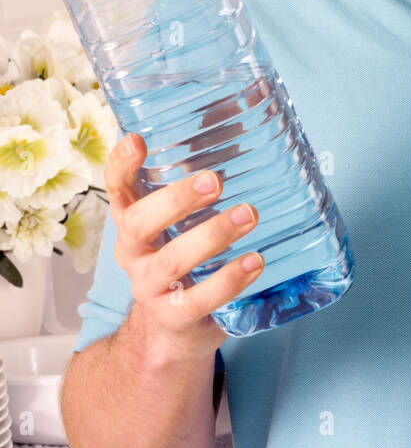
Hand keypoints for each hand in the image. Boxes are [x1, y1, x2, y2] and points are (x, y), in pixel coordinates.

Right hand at [104, 132, 263, 356]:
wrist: (174, 330)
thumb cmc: (187, 259)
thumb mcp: (185, 223)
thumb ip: (201, 183)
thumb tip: (236, 117)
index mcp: (132, 223)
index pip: (117, 189)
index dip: (121, 165)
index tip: (137, 139)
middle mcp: (134, 253)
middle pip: (139, 222)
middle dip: (175, 199)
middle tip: (214, 180)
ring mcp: (151, 288)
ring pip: (172, 261)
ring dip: (211, 235)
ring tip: (248, 215)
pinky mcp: (176, 316)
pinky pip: (199, 299)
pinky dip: (229, 279)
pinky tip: (255, 262)